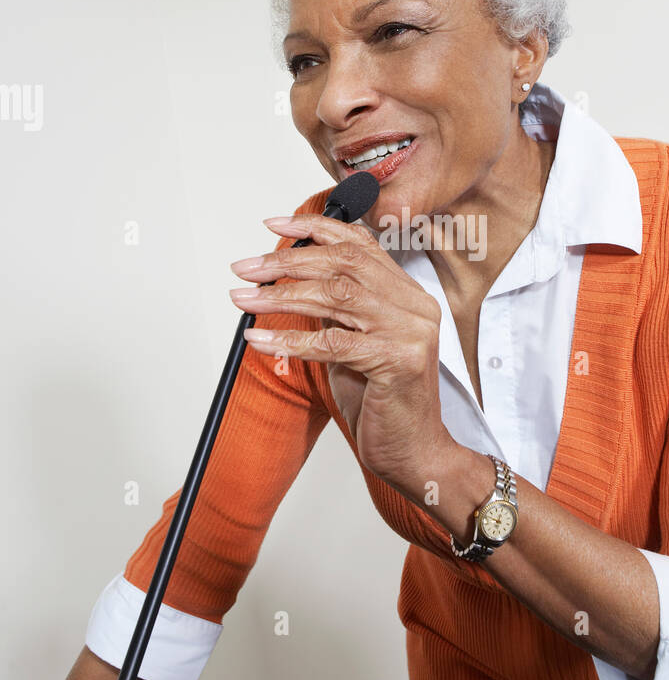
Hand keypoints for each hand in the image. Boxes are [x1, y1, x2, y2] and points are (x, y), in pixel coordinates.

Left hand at [229, 213, 453, 497]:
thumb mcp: (353, 345)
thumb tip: (292, 281)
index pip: (361, 245)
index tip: (273, 226)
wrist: (413, 453)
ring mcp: (410, 331)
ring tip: (243, 299)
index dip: (316, 229)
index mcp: (407, 294)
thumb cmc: (381, 402)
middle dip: (288, 261)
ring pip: (337, 295)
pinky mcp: (398, 361)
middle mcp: (414, 305)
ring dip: (281, 295)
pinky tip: (259, 340)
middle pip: (345, 264)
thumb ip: (336, 312)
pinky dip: (289, 340)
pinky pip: (333, 344)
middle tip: (246, 267)